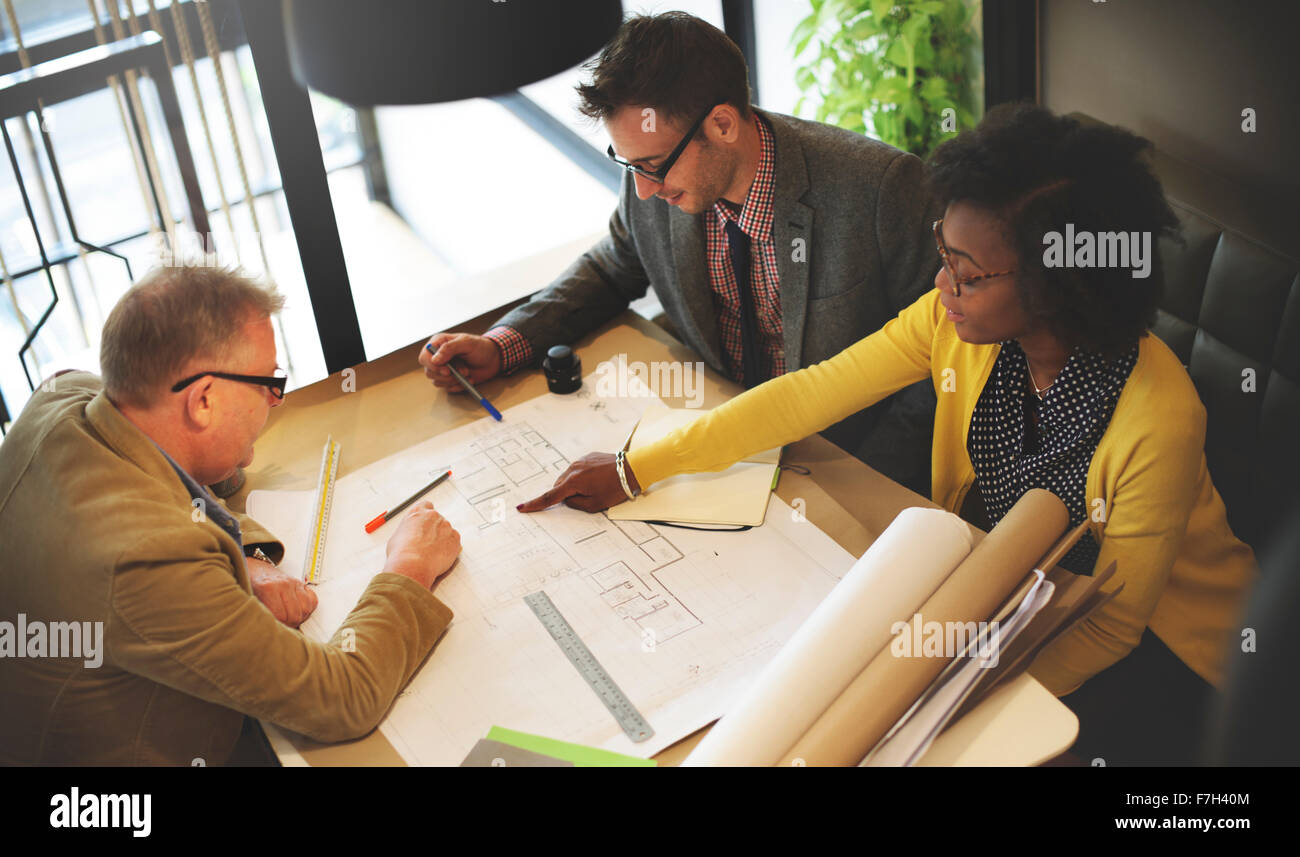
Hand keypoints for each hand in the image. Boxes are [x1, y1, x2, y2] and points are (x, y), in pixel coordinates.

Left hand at [247, 557, 317, 627]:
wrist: (256, 571)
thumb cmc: (253, 587)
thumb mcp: (252, 600)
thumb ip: (262, 614)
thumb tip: (273, 629)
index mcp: (268, 589)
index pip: (281, 616)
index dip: (280, 626)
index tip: (276, 629)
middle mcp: (284, 584)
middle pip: (295, 614)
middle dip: (290, 624)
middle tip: (284, 627)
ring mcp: (294, 583)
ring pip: (306, 608)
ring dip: (300, 618)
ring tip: (291, 620)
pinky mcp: (301, 584)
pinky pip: (312, 600)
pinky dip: (308, 609)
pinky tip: (299, 611)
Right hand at [382, 501, 461, 589]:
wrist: (413, 564)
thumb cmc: (401, 552)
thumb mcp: (397, 536)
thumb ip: (408, 531)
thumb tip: (409, 536)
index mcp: (417, 511)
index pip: (426, 505)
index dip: (426, 516)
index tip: (425, 523)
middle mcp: (433, 515)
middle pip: (438, 519)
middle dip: (435, 530)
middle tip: (429, 543)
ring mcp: (446, 526)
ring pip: (447, 531)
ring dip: (442, 539)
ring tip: (432, 553)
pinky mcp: (455, 538)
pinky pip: (454, 541)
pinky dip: (450, 548)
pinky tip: (440, 556)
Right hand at [419, 333, 502, 390]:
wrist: (493, 359)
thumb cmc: (480, 347)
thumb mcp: (467, 343)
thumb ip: (450, 348)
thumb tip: (434, 360)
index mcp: (438, 343)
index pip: (424, 356)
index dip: (432, 365)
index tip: (446, 370)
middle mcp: (437, 357)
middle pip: (429, 372)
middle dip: (447, 375)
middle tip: (463, 371)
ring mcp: (442, 369)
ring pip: (437, 382)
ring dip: (454, 380)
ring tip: (467, 373)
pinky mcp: (449, 379)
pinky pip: (447, 388)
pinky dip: (458, 386)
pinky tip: (468, 380)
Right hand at [516, 452, 640, 513]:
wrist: (632, 469)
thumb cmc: (616, 489)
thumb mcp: (595, 505)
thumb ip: (576, 504)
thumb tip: (567, 499)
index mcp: (573, 482)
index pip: (549, 497)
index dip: (535, 504)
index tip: (522, 508)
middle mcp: (573, 469)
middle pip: (559, 486)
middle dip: (565, 495)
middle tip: (584, 499)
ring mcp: (580, 461)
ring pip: (568, 477)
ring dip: (574, 485)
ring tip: (595, 488)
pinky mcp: (588, 456)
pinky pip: (578, 470)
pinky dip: (582, 477)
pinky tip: (597, 480)